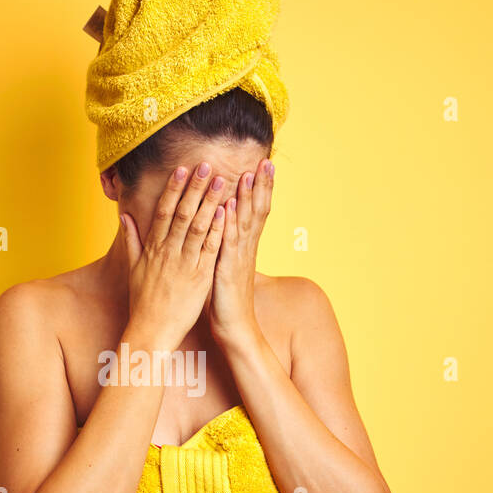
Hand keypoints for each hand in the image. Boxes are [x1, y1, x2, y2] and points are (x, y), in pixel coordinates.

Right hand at [122, 161, 229, 350]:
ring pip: (199, 226)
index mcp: (154, 248)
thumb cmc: (143, 302)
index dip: (174, 189)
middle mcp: (168, 252)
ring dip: (210, 201)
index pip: (164, 211)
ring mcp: (184, 263)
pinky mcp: (199, 276)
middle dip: (195, 187)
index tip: (182, 169)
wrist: (151, 331)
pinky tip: (226, 212)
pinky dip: (218, 229)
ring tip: (221, 180)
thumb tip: (124, 217)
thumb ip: (131, 240)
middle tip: (205, 164)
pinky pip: (210, 249)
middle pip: (183, 213)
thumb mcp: (133, 268)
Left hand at [208, 158, 272, 347]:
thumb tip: (226, 232)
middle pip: (257, 212)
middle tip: (266, 162)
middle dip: (261, 187)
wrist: (236, 330)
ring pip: (246, 223)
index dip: (260, 190)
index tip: (263, 166)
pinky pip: (229, 243)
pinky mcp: (228, 270)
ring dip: (248, 198)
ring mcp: (239, 259)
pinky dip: (231, 223)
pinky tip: (231, 206)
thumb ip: (229, 248)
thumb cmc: (228, 301)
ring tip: (250, 174)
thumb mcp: (227, 269)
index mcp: (245, 248)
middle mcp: (246, 250)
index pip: (256, 212)